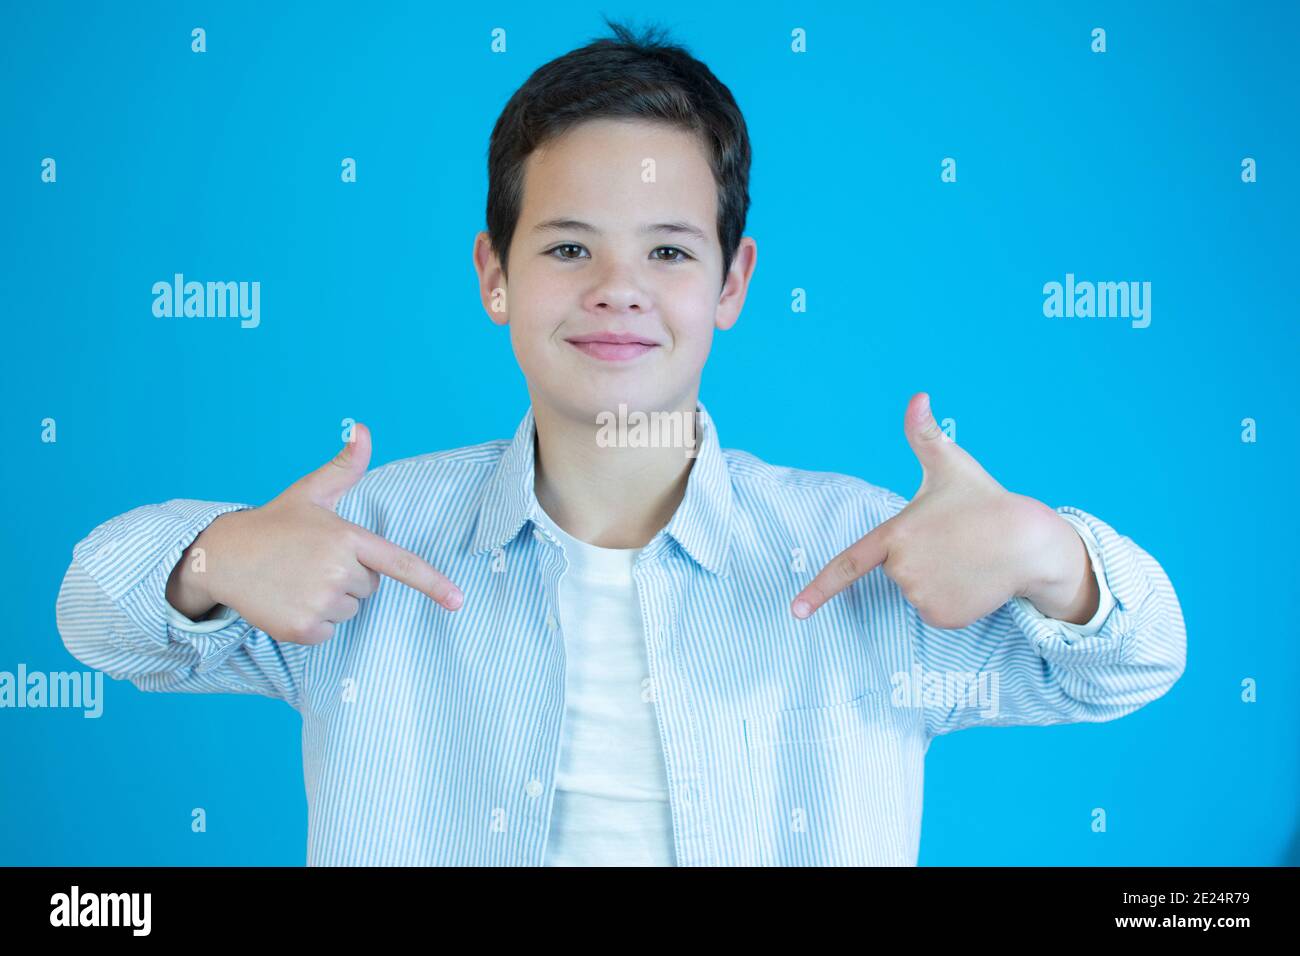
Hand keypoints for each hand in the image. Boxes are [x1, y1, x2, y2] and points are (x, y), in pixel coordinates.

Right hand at [166, 423, 463, 644]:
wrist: (221, 556)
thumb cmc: (273, 524)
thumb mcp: (311, 493)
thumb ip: (344, 467)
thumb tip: (362, 429)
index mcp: (347, 538)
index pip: (400, 563)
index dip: (433, 583)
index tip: (458, 601)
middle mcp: (338, 570)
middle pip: (370, 587)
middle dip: (348, 577)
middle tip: (312, 562)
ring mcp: (320, 600)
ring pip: (350, 610)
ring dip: (330, 600)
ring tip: (297, 579)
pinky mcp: (303, 628)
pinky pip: (329, 631)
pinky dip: (312, 622)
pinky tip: (288, 600)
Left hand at [790, 392, 1096, 628]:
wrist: (1031, 542)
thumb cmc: (986, 502)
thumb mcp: (951, 466)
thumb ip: (924, 435)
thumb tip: (918, 395)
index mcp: (896, 534)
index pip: (848, 565)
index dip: (819, 589)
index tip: (795, 612)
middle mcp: (903, 569)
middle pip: (897, 570)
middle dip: (920, 557)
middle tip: (952, 541)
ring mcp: (922, 595)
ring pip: (917, 592)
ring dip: (937, 579)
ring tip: (966, 559)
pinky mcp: (942, 617)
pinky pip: (936, 611)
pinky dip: (952, 600)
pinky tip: (973, 581)